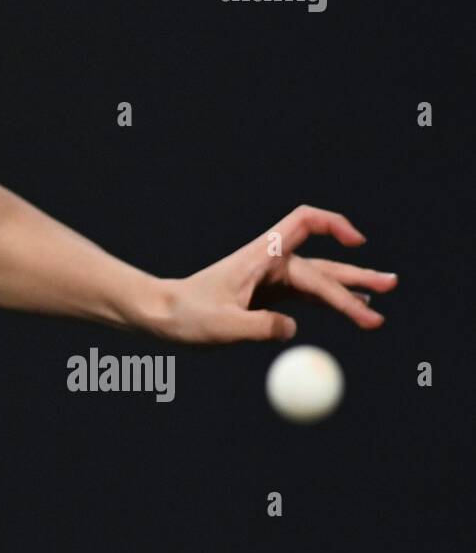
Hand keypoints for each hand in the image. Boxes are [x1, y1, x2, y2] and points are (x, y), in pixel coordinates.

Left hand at [156, 205, 397, 344]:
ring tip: (383, 297)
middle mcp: (269, 262)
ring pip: (318, 280)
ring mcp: (270, 278)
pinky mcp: (267, 295)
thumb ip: (259, 328)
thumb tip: (293, 329)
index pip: (303, 223)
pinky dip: (331, 301)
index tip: (356, 242)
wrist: (161, 314)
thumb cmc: (186, 315)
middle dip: (355, 277)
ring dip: (350, 289)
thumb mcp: (222, 326)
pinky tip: (354, 307)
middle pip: (320, 264)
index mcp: (259, 257)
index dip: (333, 223)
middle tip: (390, 287)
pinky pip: (307, 296)